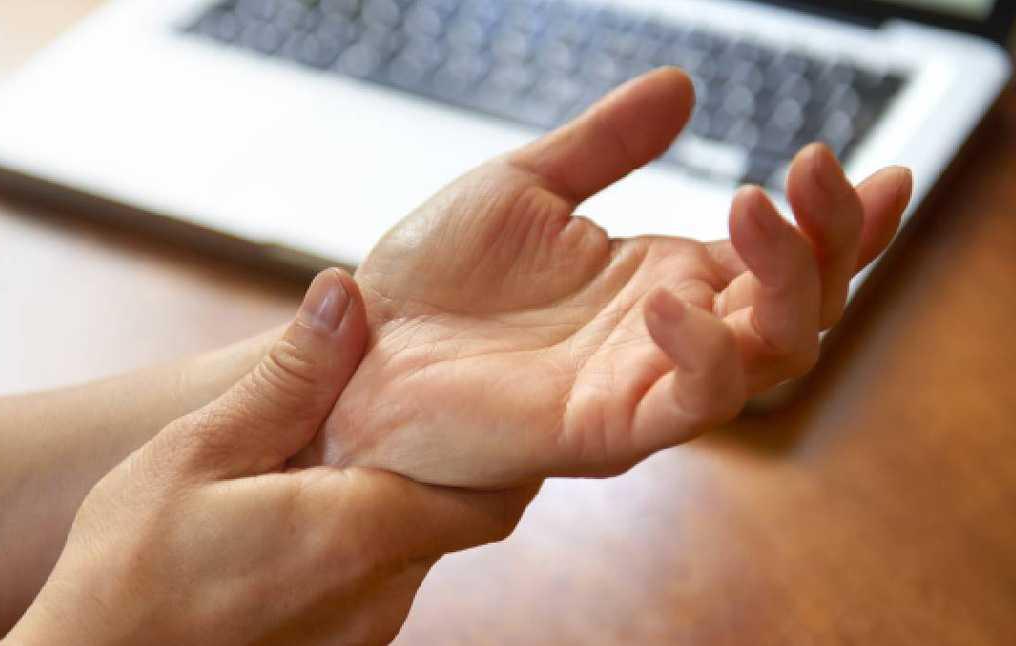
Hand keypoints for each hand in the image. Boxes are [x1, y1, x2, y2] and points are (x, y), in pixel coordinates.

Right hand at [6, 270, 531, 645]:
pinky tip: (303, 515)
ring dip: (391, 502)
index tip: (471, 399)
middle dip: (435, 463)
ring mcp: (361, 634)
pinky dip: (361, 543)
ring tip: (332, 459)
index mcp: (362, 533)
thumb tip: (345, 297)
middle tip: (389, 410)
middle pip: (456, 518)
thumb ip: (287, 381)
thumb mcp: (197, 454)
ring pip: (415, 551)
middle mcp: (382, 595)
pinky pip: (375, 585)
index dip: (500, 447)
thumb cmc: (128, 569)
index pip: (497, 494)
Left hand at [295, 68, 912, 487]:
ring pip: (770, 357)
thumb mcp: (523, 186)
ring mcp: (641, 385)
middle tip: (809, 166)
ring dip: (787, 282)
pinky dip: (705, 354)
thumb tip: (680, 87)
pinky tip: (672, 298)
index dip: (842, 223)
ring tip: (754, 204)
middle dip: (830, 240)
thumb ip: (604, 145)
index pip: (784, 259)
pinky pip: (688, 404)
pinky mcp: (603, 429)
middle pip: (801, 307)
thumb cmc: (435, 279)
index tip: (886, 168)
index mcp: (663, 280)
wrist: (361, 346)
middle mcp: (668, 337)